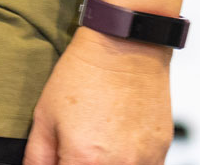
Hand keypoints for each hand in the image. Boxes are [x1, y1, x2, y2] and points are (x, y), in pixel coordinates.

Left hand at [26, 27, 174, 164]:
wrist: (124, 46)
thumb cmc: (84, 74)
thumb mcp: (44, 115)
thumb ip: (38, 157)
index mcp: (86, 160)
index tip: (61, 158)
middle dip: (83, 163)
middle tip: (77, 147)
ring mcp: (144, 160)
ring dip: (106, 164)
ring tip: (99, 140)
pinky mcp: (161, 151)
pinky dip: (128, 162)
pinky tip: (118, 141)